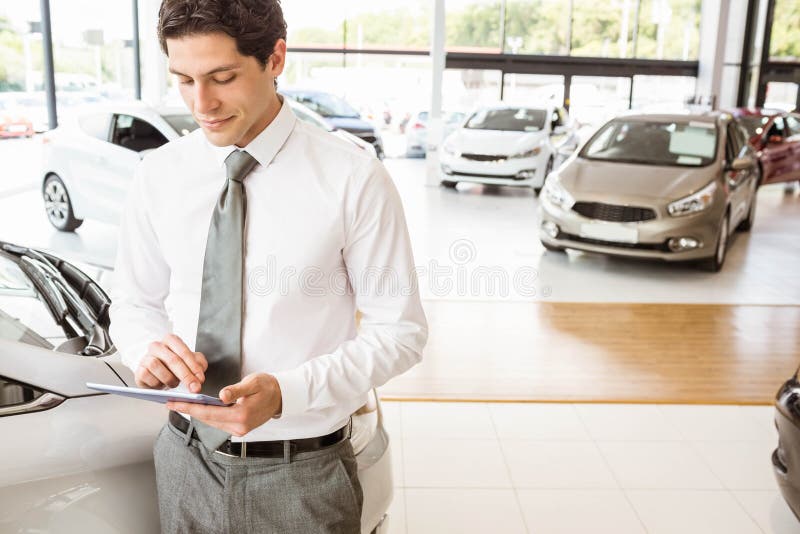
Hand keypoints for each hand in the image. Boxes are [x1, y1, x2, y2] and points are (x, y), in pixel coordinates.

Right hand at [134, 334, 207, 392]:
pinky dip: (156, 383)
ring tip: (174, 384)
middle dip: (186, 376)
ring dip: (169, 379)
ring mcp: (146, 357)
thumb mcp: (190, 362)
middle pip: (172, 360)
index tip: (200, 379)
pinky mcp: (139, 370)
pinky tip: (161, 385)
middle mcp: (157, 346)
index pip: (183, 351)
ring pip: (156, 366)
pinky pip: (146, 375)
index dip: (193, 367)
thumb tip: (199, 377)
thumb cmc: (174, 366)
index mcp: (171, 340)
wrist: (156, 373)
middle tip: (194, 388)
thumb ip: (198, 365)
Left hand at [166, 372, 281, 436]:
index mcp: (242, 415)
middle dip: (188, 410)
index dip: (189, 407)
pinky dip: (207, 416)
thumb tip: (221, 396)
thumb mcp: (253, 382)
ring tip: (180, 404)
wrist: (282, 397)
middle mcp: (239, 426)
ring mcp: (239, 430)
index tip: (173, 403)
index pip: (209, 412)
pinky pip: (218, 423)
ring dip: (196, 414)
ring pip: (211, 422)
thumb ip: (237, 390)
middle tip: (170, 402)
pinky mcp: (239, 429)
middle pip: (207, 419)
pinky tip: (198, 408)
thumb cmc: (268, 386)